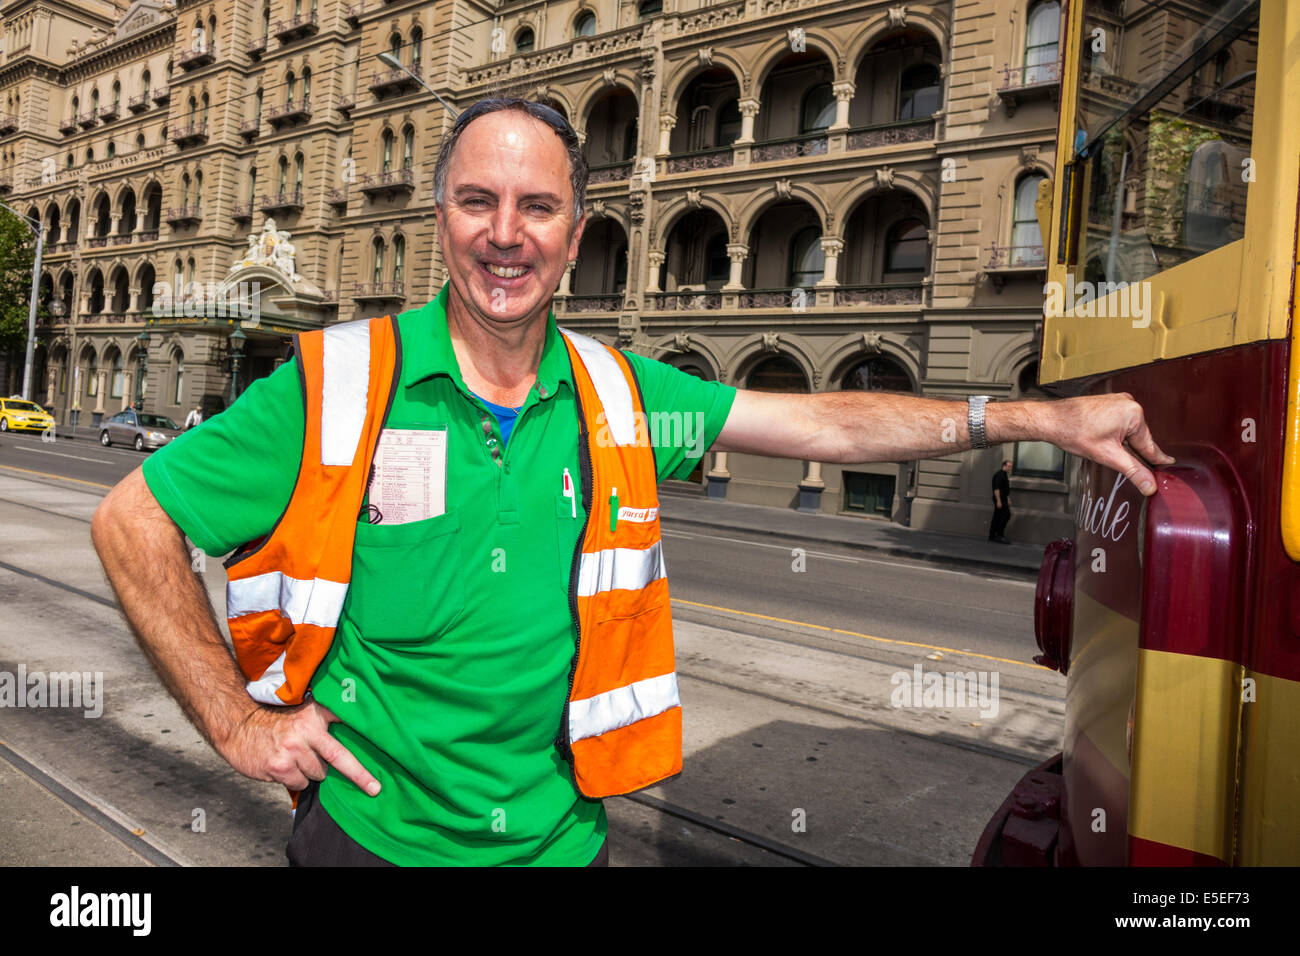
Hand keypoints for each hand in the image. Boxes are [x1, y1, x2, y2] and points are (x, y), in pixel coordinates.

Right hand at [218, 700, 380, 795]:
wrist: (238, 726)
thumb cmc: (275, 721)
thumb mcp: (301, 712)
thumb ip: (323, 721)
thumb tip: (350, 738)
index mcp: (315, 713)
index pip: (346, 720)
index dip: (367, 730)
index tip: (386, 748)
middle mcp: (306, 730)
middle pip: (339, 758)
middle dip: (358, 775)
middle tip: (374, 788)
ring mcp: (292, 750)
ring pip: (318, 774)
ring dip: (312, 772)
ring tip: (297, 758)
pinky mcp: (279, 767)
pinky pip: (300, 783)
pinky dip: (295, 780)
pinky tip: (284, 766)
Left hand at [1045, 393, 1173, 495]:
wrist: (1051, 420)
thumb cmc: (1075, 433)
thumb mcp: (1109, 457)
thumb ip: (1133, 471)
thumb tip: (1150, 485)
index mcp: (1134, 413)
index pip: (1148, 444)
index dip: (1155, 459)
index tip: (1169, 465)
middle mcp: (1129, 403)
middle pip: (1139, 437)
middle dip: (1133, 452)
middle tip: (1128, 466)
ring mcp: (1118, 401)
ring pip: (1128, 431)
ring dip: (1123, 444)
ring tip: (1106, 450)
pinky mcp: (1108, 403)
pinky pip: (1119, 423)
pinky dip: (1116, 435)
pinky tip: (1105, 442)